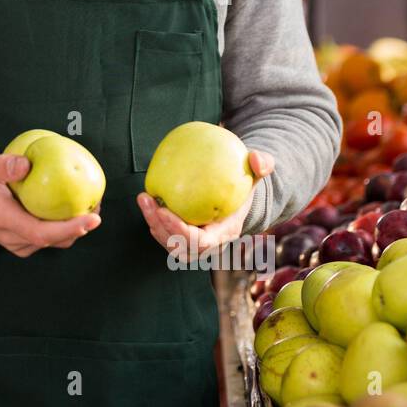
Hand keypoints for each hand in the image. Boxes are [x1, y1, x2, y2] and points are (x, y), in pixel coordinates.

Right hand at [0, 150, 101, 257]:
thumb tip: (26, 165)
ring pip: (51, 242)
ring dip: (73, 228)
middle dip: (80, 228)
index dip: (69, 228)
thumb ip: (0, 165)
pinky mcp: (18, 238)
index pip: (41, 232)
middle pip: (53, 241)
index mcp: (3, 220)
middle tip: (98, 206)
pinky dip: (62, 227)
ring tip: (89, 206)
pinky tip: (71, 209)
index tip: (92, 218)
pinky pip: (46, 237)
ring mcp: (15, 240)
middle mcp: (11, 236)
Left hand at [136, 150, 274, 262]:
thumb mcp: (258, 171)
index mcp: (227, 231)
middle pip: (181, 248)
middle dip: (160, 226)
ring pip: (170, 245)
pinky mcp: (185, 239)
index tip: (164, 210)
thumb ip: (262, 163)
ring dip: (154, 224)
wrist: (241, 196)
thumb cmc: (246, 182)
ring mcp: (197, 245)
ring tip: (144, 199)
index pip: (201, 242)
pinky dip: (155, 222)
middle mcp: (211, 245)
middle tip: (147, 199)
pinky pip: (167, 237)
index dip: (180, 231)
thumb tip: (256, 158)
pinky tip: (148, 201)